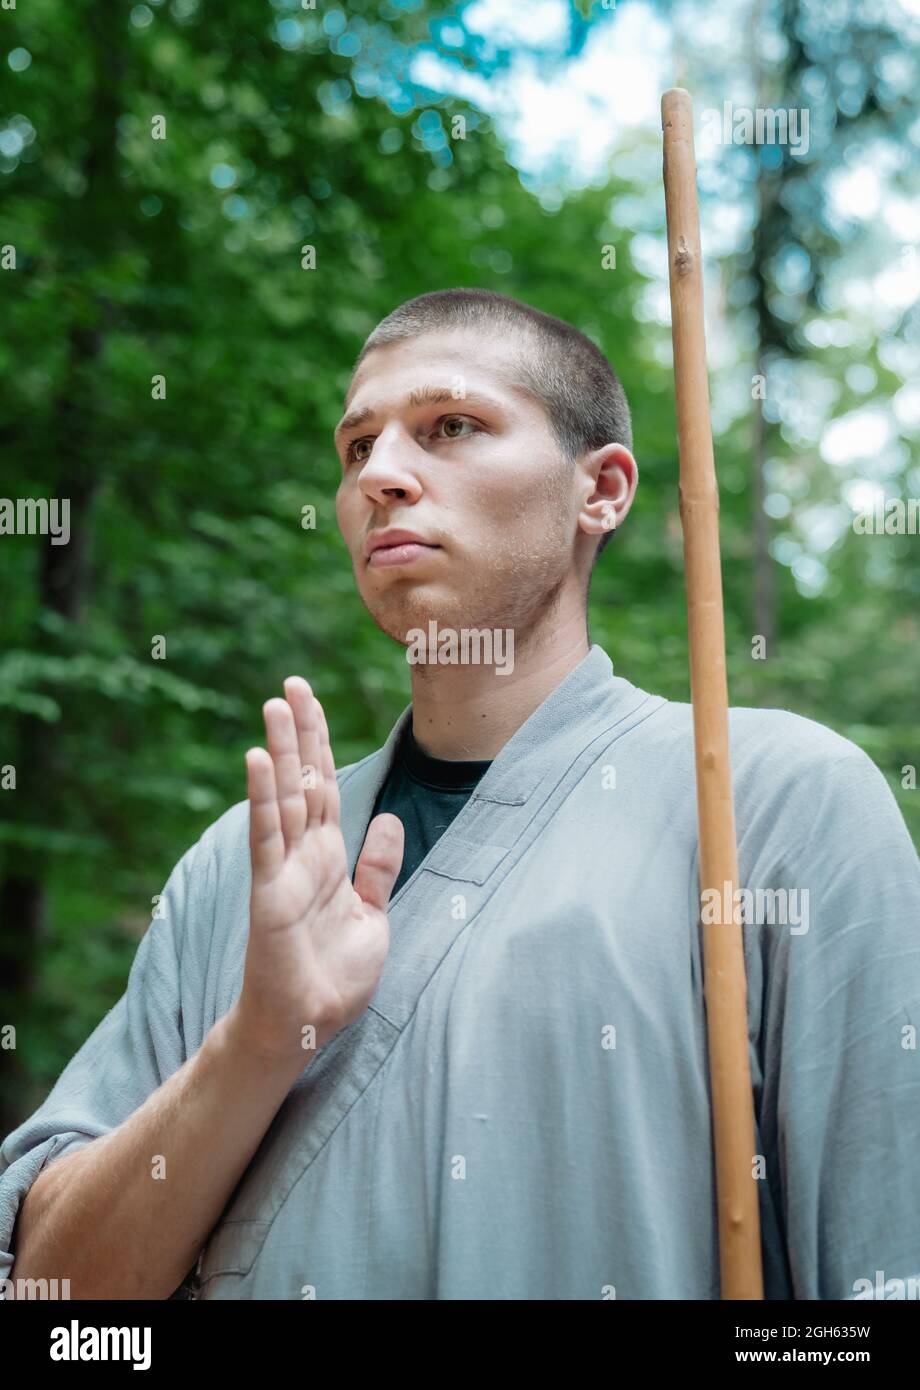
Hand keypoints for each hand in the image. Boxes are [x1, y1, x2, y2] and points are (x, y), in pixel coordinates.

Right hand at [230, 677, 403, 1071]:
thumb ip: (377, 869)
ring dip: (280, 750)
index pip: (327, 787)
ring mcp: (284, 869)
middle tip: (292, 683)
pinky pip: (266, 836)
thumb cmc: (334, 978)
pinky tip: (256, 760)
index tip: (313, 701)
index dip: (322, 744)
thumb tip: (387, 820)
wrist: (306, 1025)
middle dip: (300, 732)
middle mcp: (304, 855)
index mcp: (330, 858)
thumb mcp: (372, 916)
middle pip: (303, 780)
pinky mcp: (268, 891)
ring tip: (275, 704)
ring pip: (283, 797)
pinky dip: (262, 798)